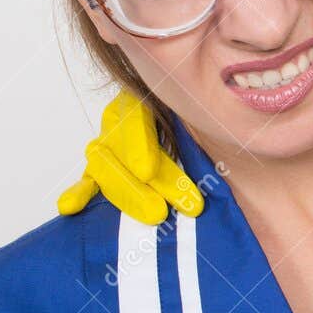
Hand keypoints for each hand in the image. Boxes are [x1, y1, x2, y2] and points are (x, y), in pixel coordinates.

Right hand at [56, 91, 204, 224]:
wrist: (193, 126)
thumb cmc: (200, 121)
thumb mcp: (204, 111)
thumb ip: (212, 117)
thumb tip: (242, 127)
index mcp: (144, 98)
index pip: (134, 119)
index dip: (137, 145)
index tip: (147, 170)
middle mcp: (120, 121)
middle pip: (120, 150)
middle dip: (142, 182)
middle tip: (163, 211)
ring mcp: (107, 146)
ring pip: (104, 167)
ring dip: (127, 194)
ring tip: (152, 215)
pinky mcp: (99, 172)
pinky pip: (86, 181)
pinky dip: (78, 193)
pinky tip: (70, 206)